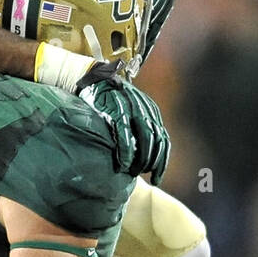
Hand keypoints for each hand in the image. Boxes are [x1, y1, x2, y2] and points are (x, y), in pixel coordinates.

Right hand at [76, 67, 170, 183]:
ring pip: (145, 138)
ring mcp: (132, 108)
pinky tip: (123, 164)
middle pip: (157, 140)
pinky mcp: (116, 109)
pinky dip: (126, 151)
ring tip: (133, 172)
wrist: (94, 79)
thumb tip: (142, 156)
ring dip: (141, 159)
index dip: (162, 161)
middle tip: (144, 176)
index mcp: (151, 110)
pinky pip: (125, 134)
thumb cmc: (110, 99)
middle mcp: (145, 109)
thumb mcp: (130, 110)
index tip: (157, 177)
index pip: (163, 139)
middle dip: (152, 162)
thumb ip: (138, 128)